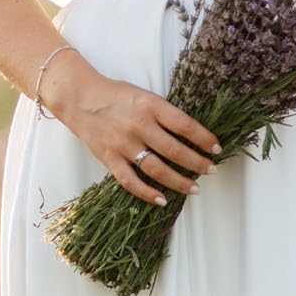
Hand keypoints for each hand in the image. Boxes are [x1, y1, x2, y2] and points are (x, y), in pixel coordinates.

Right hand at [46, 52, 219, 205]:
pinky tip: (162, 200)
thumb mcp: (145, 95)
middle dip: (197, 163)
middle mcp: (138, 125)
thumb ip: (164, 113)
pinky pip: (130, 181)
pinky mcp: (109, 158)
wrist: (79, 97)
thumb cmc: (116, 95)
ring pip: (156, 169)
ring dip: (179, 181)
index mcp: (150, 106)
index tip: (217, 148)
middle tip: (211, 170)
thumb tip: (191, 134)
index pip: (185, 125)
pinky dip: (147, 193)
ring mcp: (123, 144)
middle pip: (175, 150)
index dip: (204, 139)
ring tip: (194, 188)